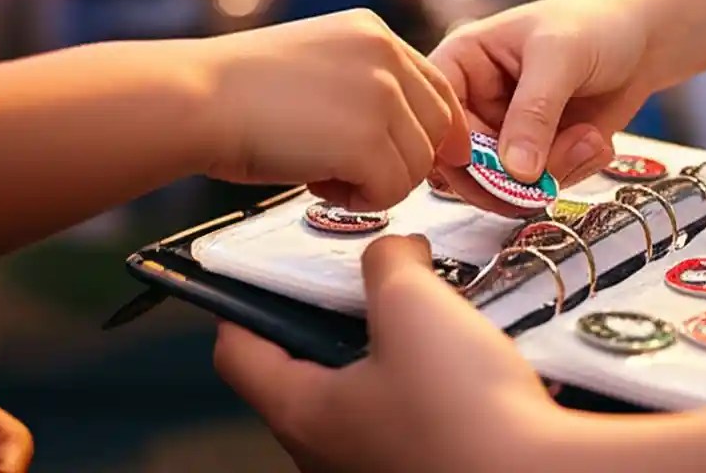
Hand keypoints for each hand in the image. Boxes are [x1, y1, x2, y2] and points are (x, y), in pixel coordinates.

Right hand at [201, 9, 469, 210]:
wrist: (197, 100)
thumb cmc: (237, 93)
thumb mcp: (317, 65)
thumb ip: (365, 85)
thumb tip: (401, 134)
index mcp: (372, 31)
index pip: (437, 87)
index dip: (434, 131)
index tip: (421, 158)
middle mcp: (385, 55)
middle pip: (438, 129)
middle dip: (403, 161)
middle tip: (352, 170)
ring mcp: (381, 96)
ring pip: (417, 165)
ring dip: (377, 183)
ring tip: (324, 174)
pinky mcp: (368, 141)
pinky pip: (393, 191)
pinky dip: (360, 201)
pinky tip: (319, 184)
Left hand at [214, 235, 563, 472]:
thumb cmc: (467, 417)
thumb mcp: (415, 303)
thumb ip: (388, 261)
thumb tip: (393, 254)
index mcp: (304, 413)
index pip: (238, 352)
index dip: (243, 302)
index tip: (260, 272)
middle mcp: (329, 454)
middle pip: (305, 369)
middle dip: (336, 318)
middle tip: (370, 285)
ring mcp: (375, 470)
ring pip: (363, 393)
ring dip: (391, 351)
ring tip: (431, 319)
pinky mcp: (424, 470)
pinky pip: (411, 416)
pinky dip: (429, 382)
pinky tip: (466, 362)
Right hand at [429, 0, 654, 213]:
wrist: (644, 40)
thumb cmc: (596, 25)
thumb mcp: (560, 58)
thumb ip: (534, 113)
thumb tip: (515, 170)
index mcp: (462, 62)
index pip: (436, 116)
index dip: (456, 149)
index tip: (497, 164)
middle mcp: (475, 102)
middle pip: (462, 164)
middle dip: (510, 176)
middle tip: (549, 175)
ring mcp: (504, 132)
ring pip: (502, 184)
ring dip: (552, 173)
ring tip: (588, 141)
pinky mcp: (535, 155)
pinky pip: (538, 186)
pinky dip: (571, 172)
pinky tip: (593, 142)